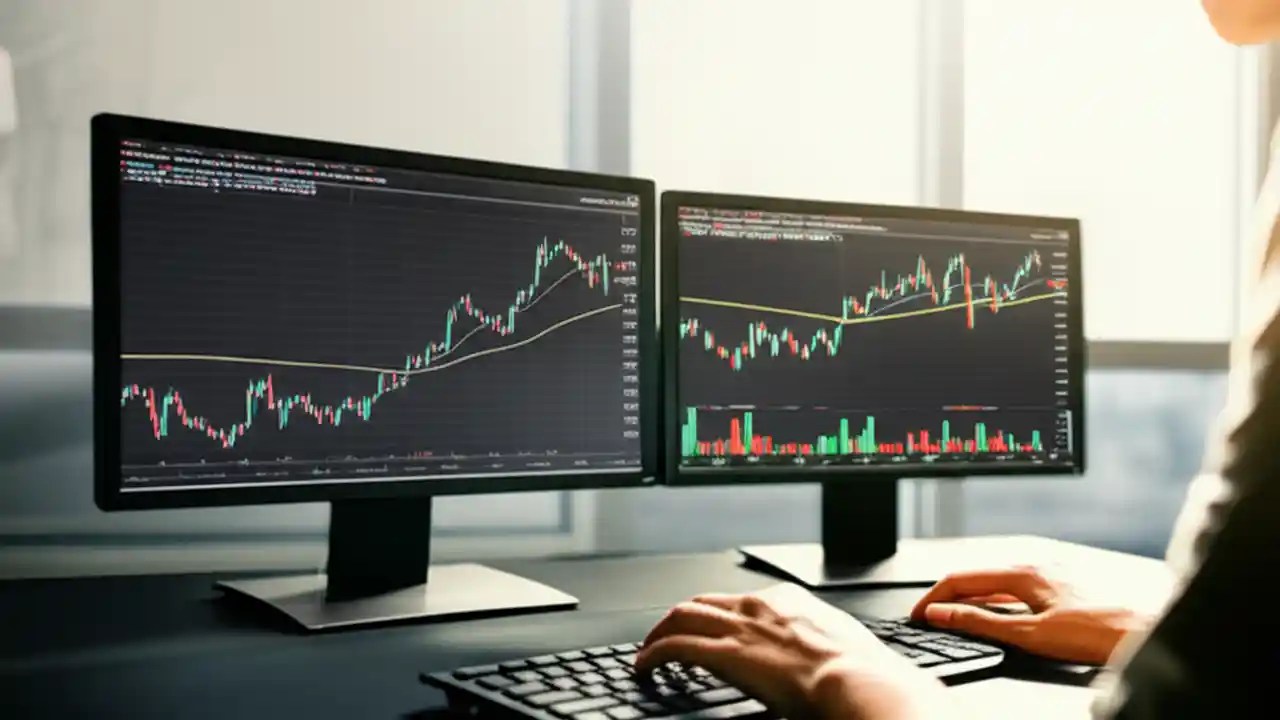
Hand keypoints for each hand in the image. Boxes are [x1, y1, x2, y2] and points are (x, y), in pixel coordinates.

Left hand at [637, 583, 944, 719]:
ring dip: (659, 632)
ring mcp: (740, 628)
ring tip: (648, 650)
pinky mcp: (724, 654)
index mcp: (788, 600)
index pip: (739, 600)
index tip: (714, 628)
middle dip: (680, 617)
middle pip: (704, 601)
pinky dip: (653, 654)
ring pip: (681, 616)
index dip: (720, 614)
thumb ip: (819, 643)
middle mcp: (758, 606)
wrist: (857, 680)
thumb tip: (822, 658)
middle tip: (667, 633)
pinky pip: (674, 647)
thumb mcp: (841, 643)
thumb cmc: (860, 670)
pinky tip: (645, 666)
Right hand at [910, 566, 1151, 664]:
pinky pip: (1014, 587)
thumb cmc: (1096, 633)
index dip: (933, 598)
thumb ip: (980, 622)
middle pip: (975, 576)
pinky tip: (996, 614)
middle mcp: (1033, 565)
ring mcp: (1048, 573)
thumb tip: (943, 614)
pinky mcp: (1060, 585)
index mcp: (1021, 572)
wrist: (1143, 633)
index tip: (918, 614)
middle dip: (947, 595)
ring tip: (955, 617)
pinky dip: (992, 599)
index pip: (960, 578)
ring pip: (994, 581)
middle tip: (930, 617)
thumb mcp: (1028, 634)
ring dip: (969, 597)